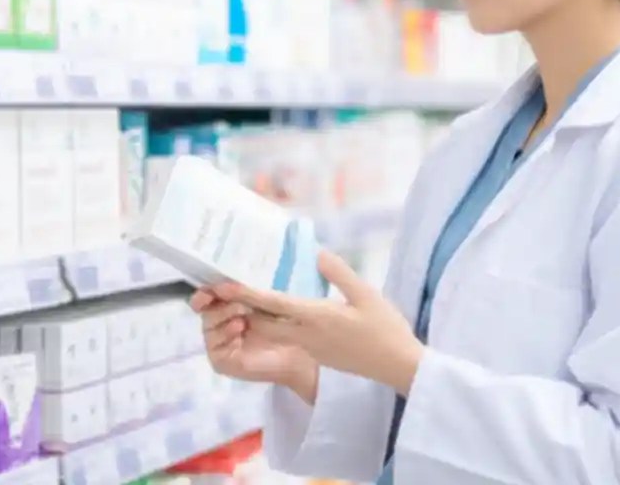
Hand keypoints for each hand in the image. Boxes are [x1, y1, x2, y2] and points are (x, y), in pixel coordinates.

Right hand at [190, 289, 318, 402]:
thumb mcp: (273, 301)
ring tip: (242, 321)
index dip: (205, 294)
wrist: (313, 349)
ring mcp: (228, 346)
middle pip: (207, 314)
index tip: (207, 291)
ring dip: (221, 320)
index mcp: (239, 307)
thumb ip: (246, 294)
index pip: (211, 300)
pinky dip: (222, 339)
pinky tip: (238, 333)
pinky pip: (215, 353)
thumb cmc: (298, 322)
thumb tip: (218, 285)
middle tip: (238, 306)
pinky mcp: (229, 364)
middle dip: (216, 307)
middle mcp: (230, 325)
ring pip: (208, 331)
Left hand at [208, 250, 423, 395]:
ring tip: (242, 296)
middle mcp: (307, 335)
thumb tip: (318, 252)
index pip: (273, 304)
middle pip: (264, 321)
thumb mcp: (366, 295)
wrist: (396, 366)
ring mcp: (311, 346)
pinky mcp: (317, 353)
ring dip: (256, 315)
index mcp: (317, 318)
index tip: (223, 285)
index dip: (246, 294)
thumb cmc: (385, 329)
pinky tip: (275, 311)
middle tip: (224, 289)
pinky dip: (274, 323)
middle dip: (243, 306)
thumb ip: (340, 273)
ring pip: (274, 330)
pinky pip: (287, 336)